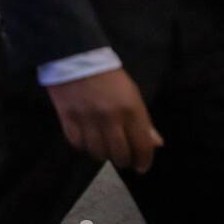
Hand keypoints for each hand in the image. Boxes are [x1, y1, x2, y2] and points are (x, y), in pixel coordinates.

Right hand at [45, 68, 162, 172]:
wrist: (75, 56)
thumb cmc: (109, 75)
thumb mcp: (132, 94)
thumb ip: (143, 121)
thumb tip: (156, 144)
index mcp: (131, 110)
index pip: (141, 146)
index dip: (143, 161)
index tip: (141, 167)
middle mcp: (110, 118)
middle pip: (119, 154)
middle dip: (123, 160)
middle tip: (122, 159)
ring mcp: (88, 120)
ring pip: (98, 152)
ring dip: (103, 155)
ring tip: (104, 150)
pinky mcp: (68, 119)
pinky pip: (77, 144)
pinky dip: (84, 146)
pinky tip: (87, 141)